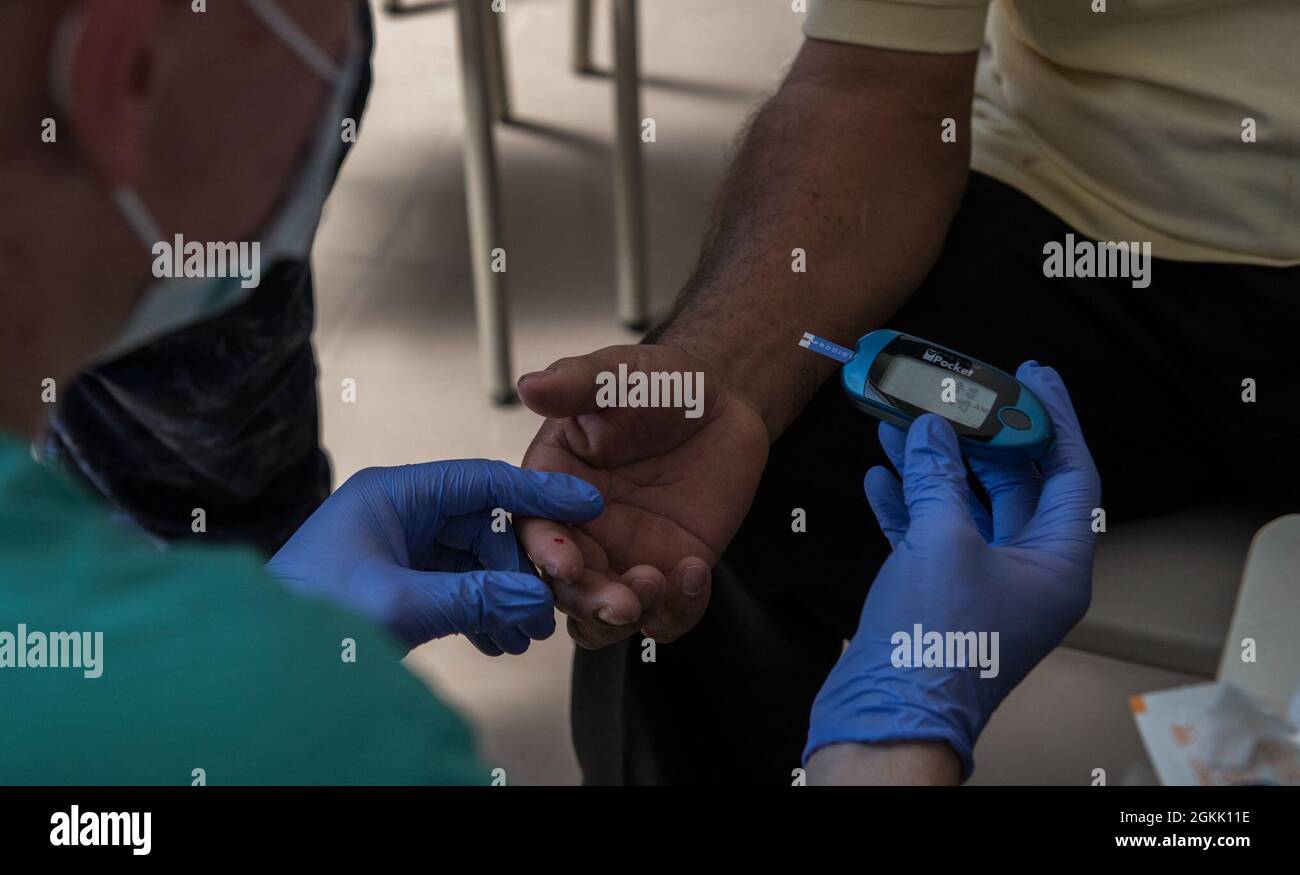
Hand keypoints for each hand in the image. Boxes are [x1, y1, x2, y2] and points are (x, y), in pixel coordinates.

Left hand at [264, 460, 603, 654]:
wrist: (256, 664)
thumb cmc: (303, 618)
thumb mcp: (399, 605)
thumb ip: (474, 597)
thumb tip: (534, 597)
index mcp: (391, 494)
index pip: (483, 481)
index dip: (539, 493)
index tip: (584, 503)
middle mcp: (397, 513)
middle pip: (486, 523)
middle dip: (522, 565)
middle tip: (550, 601)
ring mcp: (398, 548)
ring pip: (476, 558)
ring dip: (505, 594)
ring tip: (525, 633)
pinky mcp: (398, 582)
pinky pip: (458, 585)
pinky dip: (482, 610)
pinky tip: (497, 640)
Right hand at [516, 345, 768, 646]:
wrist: (720, 401)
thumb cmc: (657, 385)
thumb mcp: (617, 374)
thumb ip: (575, 384)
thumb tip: (530, 385)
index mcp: (552, 488)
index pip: (533, 530)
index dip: (545, 551)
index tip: (564, 559)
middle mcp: (581, 532)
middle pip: (565, 589)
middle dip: (587, 601)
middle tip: (619, 599)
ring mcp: (624, 559)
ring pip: (607, 617)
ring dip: (625, 617)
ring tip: (656, 584)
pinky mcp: (670, 575)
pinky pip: (666, 616)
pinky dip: (679, 610)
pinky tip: (695, 573)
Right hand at [805, 363, 1100, 778]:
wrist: (890, 713)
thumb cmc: (936, 646)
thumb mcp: (942, 542)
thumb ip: (939, 478)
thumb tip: (933, 432)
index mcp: (1057, 565)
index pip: (1071, 474)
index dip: (1053, 420)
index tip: (1035, 378)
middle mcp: (1028, 574)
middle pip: (1015, 486)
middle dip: (980, 438)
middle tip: (959, 397)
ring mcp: (983, 585)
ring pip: (965, 507)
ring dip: (934, 465)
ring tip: (904, 424)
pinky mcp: (940, 595)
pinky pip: (930, 535)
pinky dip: (906, 503)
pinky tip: (882, 476)